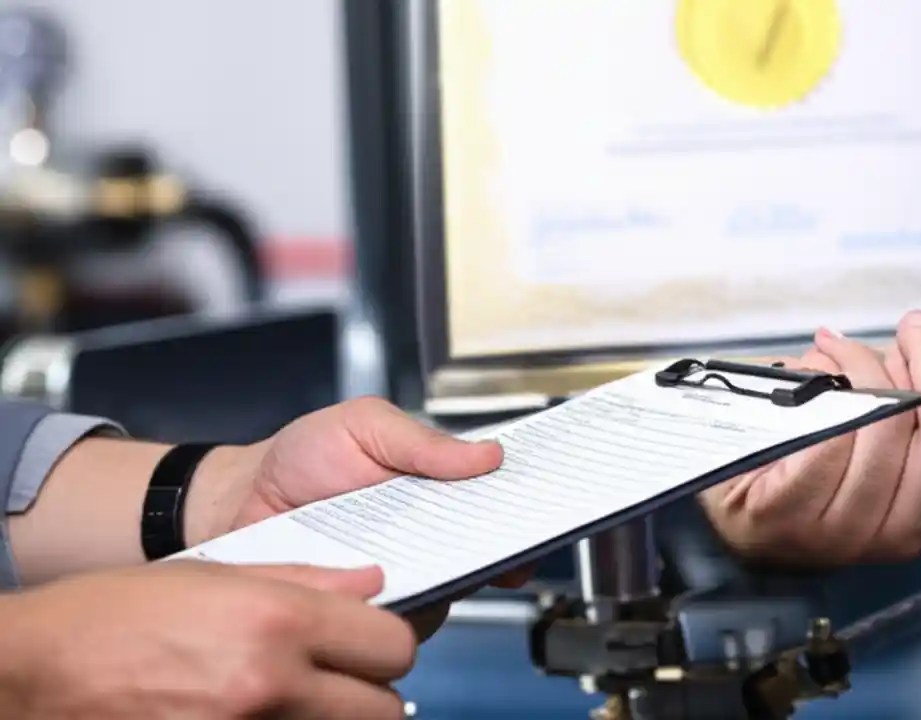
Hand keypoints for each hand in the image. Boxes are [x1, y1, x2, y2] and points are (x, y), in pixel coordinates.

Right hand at [0, 561, 415, 718]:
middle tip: (341, 680)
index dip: (385, 643)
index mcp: (275, 621)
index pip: (391, 644)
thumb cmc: (106, 620)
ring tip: (300, 699)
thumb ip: (305, 579)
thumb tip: (372, 582)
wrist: (27, 675)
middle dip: (369, 692)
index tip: (368, 643)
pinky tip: (263, 716)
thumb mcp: (209, 576)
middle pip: (382, 707)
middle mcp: (270, 684)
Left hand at [184, 398, 532, 625]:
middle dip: (500, 545)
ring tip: (412, 547)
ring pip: (450, 589)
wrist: (237, 502)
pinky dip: (398, 598)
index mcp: (439, 487)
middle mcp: (432, 538)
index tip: (549, 505)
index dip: (528, 506)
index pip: (500, 500)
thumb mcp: (364, 425)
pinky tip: (377, 576)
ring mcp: (406, 576)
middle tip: (498, 533)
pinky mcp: (373, 608)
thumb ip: (423, 441)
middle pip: (489, 551)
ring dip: (442, 572)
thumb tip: (490, 452)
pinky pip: (404, 615)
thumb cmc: (301, 458)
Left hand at [700, 265, 920, 564]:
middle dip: (911, 357)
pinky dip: (813, 388)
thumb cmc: (820, 456)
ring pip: (874, 421)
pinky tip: (801, 378)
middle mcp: (899, 532)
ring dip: (850, 367)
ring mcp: (844, 531)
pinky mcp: (789, 515)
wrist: (742, 509)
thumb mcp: (890, 409)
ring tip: (829, 354)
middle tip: (885, 333)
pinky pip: (822, 438)